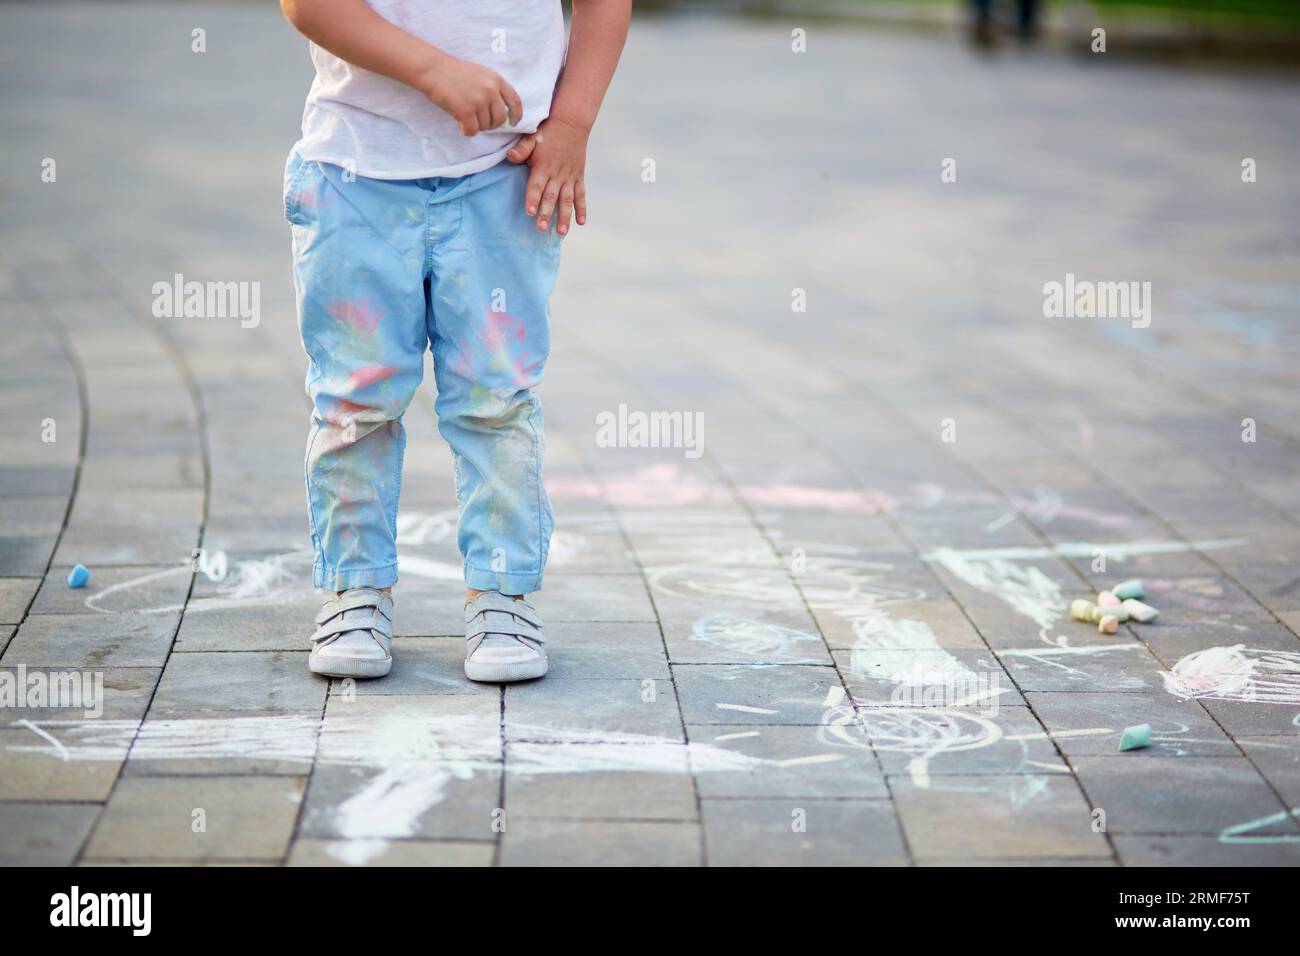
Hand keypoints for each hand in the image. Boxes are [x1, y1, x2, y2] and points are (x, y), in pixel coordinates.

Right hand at [419, 52, 521, 136]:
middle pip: (500, 119)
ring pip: (485, 126)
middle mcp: (490, 90)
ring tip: (464, 116)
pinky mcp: (466, 110)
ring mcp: (478, 100)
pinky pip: (472, 131)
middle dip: (491, 125)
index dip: (516, 115)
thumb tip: (502, 112)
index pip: (515, 101)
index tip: (513, 122)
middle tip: (479, 122)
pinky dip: (466, 131)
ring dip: (475, 126)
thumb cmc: (453, 72)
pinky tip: (459, 123)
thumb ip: (492, 89)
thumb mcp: (480, 74)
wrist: (433, 69)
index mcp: (496, 79)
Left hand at [506, 116, 588, 234]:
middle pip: (551, 197)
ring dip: (564, 216)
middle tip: (540, 229)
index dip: (532, 199)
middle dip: (546, 213)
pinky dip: (582, 208)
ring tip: (560, 232)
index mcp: (543, 166)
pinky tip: (581, 222)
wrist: (571, 123)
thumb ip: (521, 149)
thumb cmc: (547, 132)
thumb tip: (510, 155)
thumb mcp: (531, 138)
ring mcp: (569, 177)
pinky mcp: (578, 177)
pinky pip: (581, 195)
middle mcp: (557, 174)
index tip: (529, 212)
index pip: (536, 186)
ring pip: (567, 200)